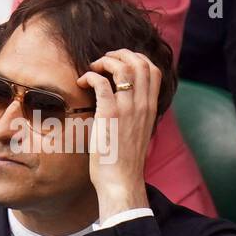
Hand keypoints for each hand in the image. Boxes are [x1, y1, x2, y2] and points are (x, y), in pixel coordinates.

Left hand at [77, 49, 157, 221]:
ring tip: (92, 68)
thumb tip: (122, 106)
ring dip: (105, 62)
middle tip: (102, 61)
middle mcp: (143, 104)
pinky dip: (91, 76)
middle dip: (120, 54)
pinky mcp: (110, 114)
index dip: (136, 58)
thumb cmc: (123, 161)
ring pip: (123, 68)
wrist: (121, 180)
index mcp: (150, 107)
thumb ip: (134, 116)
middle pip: (140, 62)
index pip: (153, 70)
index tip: (118, 63)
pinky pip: (102, 83)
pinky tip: (82, 82)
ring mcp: (128, 108)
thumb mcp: (136, 133)